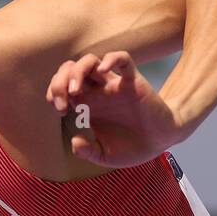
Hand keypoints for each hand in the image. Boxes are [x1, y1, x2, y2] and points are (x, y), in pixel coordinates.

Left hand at [45, 51, 183, 167]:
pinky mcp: (133, 81)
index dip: (55, 93)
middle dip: (59, 81)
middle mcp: (98, 92)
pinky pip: (123, 59)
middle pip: (71, 70)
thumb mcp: (105, 156)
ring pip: (91, 61)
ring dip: (78, 70)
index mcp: (88, 106)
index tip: (60, 109)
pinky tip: (103, 71)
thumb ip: (88, 152)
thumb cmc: (132, 147)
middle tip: (63, 102)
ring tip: (75, 90)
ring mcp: (114, 85)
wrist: (161, 142)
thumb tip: (74, 141)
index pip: (63, 87)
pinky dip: (111, 59)